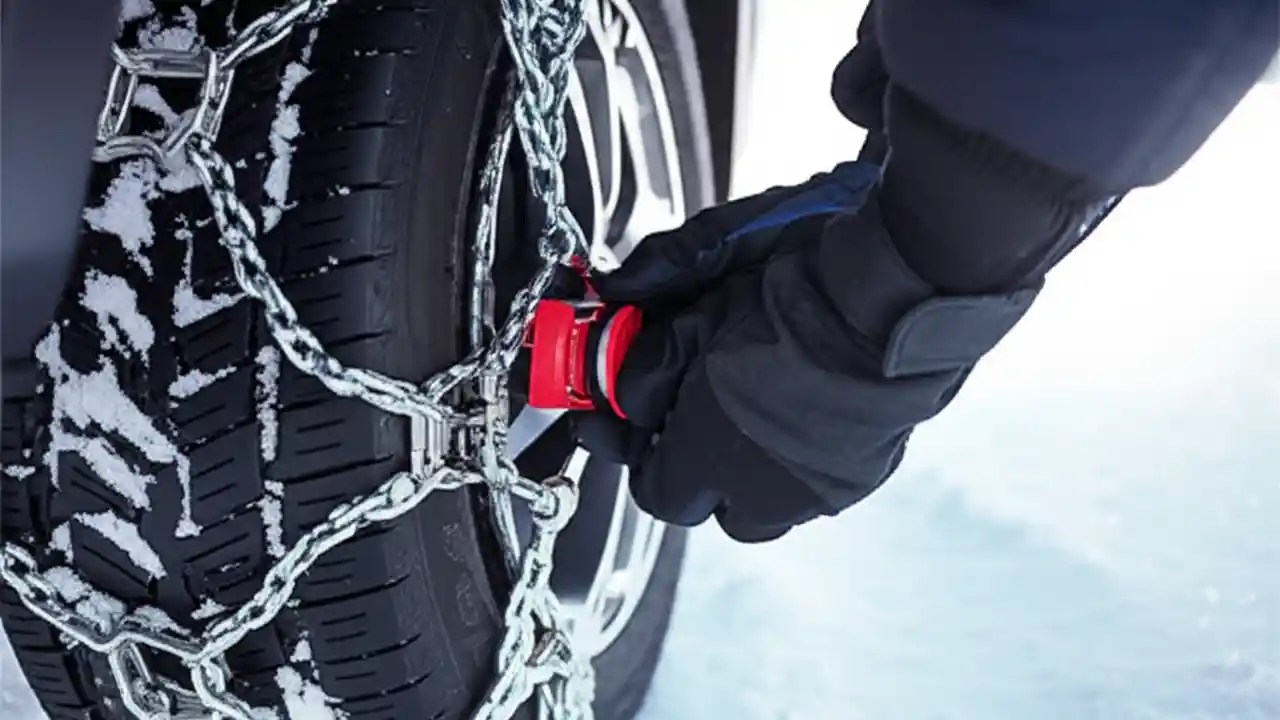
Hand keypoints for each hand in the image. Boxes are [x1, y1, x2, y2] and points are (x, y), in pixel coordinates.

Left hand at [575, 160, 1041, 541]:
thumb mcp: (712, 270)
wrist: (909, 286)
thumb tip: (613, 293)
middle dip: (686, 463)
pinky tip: (791, 408)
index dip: (637, 448)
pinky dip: (788, 459)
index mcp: (709, 447)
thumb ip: (653, 297)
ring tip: (741, 409)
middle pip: (703, 504)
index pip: (651, 488)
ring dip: (737, 468)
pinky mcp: (859, 477)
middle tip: (684, 409)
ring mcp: (816, 489)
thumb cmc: (809, 275)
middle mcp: (761, 487)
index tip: (628, 413)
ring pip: (757, 507)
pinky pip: (807, 489)